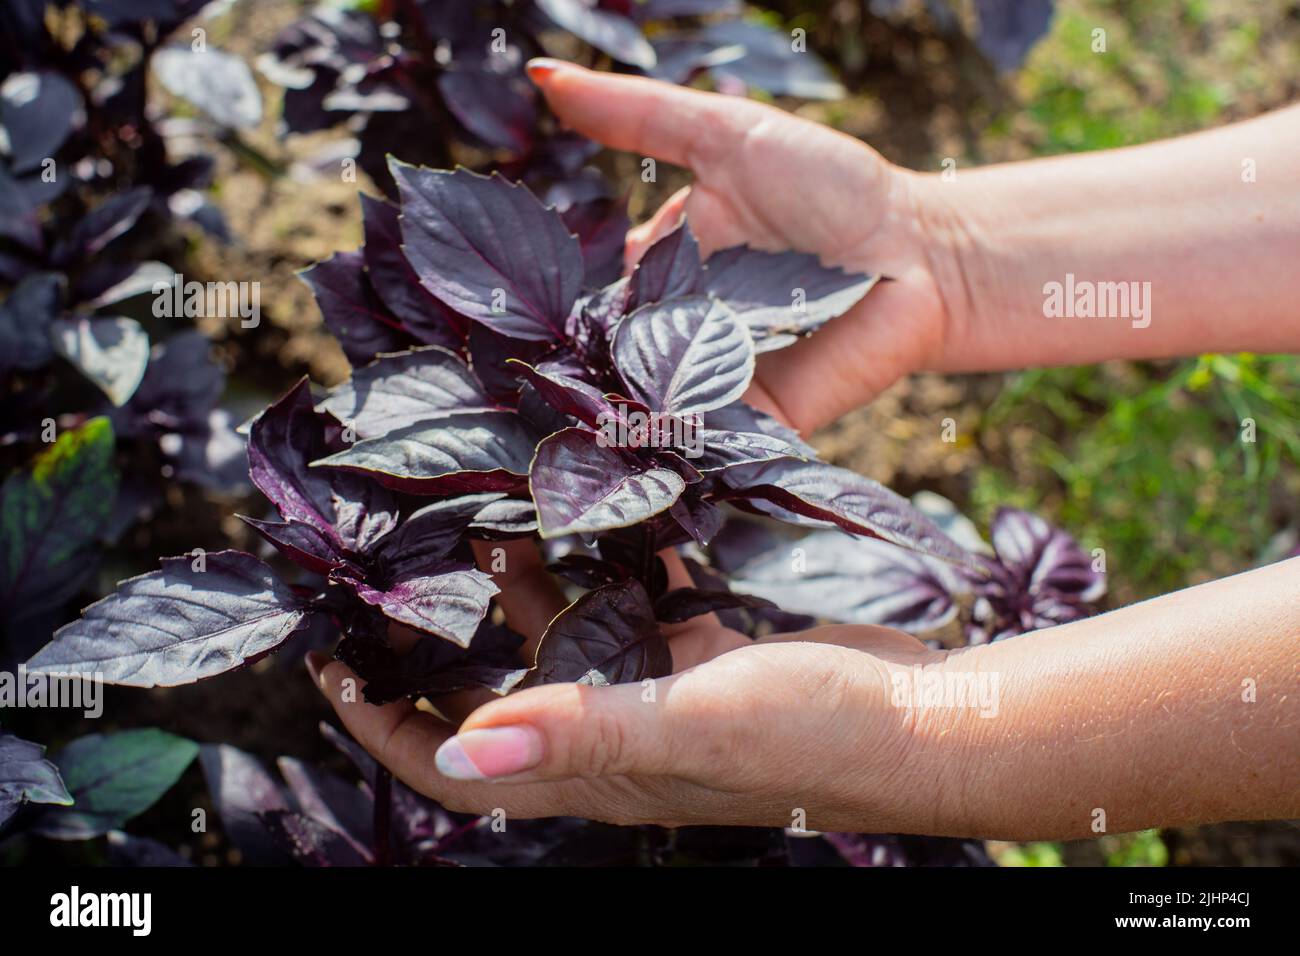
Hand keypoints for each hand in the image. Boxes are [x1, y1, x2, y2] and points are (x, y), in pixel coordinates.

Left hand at [309, 541, 964, 833]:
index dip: (383, 725)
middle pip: (494, 688)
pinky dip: (601, 548)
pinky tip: (588, 488)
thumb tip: (459, 751)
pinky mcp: (698, 642)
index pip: (456, 767)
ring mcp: (655, 682)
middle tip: (390, 559)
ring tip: (481, 500)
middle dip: (438, 634)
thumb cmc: (815, 734)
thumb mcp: (694, 726)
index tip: (327, 658)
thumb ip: (582, 732)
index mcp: (593, 768)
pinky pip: (627, 591)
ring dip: (518, 574)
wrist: (923, 713)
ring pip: (560, 627)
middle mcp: (610, 728)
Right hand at [526, 59, 953, 434]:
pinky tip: (650, 440)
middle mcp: (689, 327)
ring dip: (633, 405)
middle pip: (624, 354)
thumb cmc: (831, 187)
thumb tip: (539, 72)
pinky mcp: (756, 422)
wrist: (918, 253)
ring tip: (610, 406)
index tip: (573, 294)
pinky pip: (705, 439)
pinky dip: (679, 439)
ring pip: (655, 401)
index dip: (591, 298)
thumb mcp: (725, 137)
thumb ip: (638, 116)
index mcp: (674, 265)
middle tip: (602, 355)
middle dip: (609, 358)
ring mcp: (721, 379)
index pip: (610, 291)